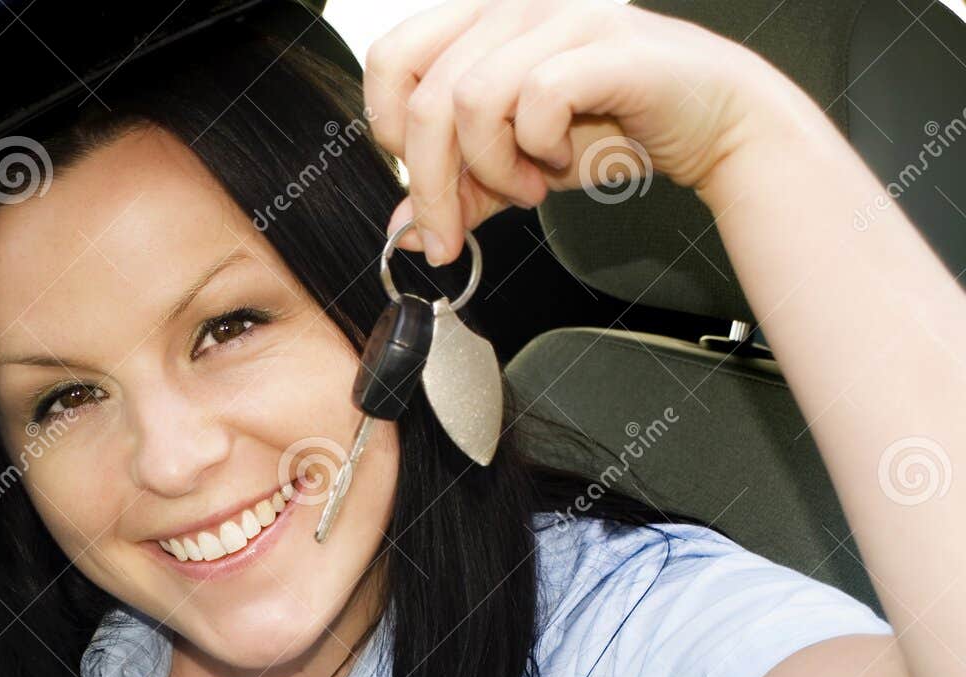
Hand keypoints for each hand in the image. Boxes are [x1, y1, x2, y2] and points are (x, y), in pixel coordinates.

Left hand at [363, 0, 792, 262]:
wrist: (708, 122)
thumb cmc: (611, 127)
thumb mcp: (515, 167)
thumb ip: (460, 193)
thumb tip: (406, 233)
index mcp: (479, 19)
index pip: (390, 58)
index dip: (388, 128)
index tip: (422, 178)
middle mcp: (514, 4)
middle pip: (425, 99)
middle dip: (433, 184)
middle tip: (457, 228)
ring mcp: (561, 16)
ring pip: (472, 100)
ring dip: (493, 168)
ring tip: (528, 188)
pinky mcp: (605, 43)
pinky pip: (536, 99)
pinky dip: (540, 147)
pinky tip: (562, 161)